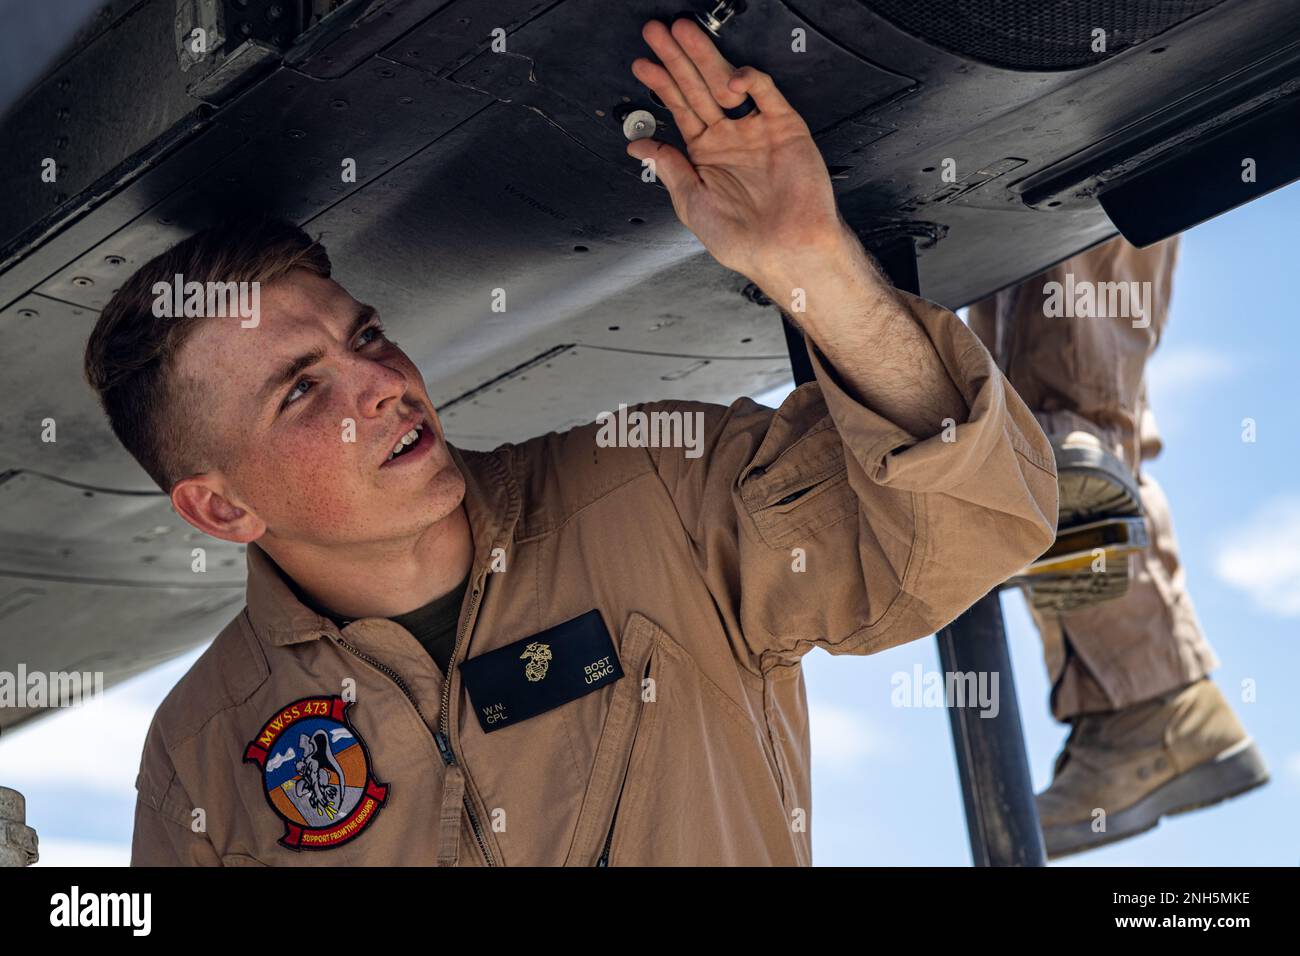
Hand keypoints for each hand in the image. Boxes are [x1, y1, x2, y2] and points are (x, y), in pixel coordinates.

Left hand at [628, 18, 847, 279]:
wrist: (787, 252)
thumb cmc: (743, 240)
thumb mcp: (692, 204)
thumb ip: (668, 168)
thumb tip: (639, 146)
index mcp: (706, 155)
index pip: (679, 109)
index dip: (660, 86)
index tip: (642, 65)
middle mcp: (730, 138)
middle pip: (697, 88)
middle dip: (677, 60)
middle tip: (657, 33)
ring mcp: (756, 130)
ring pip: (726, 83)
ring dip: (704, 57)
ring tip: (682, 34)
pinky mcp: (785, 127)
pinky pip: (766, 94)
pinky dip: (749, 81)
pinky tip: (730, 78)